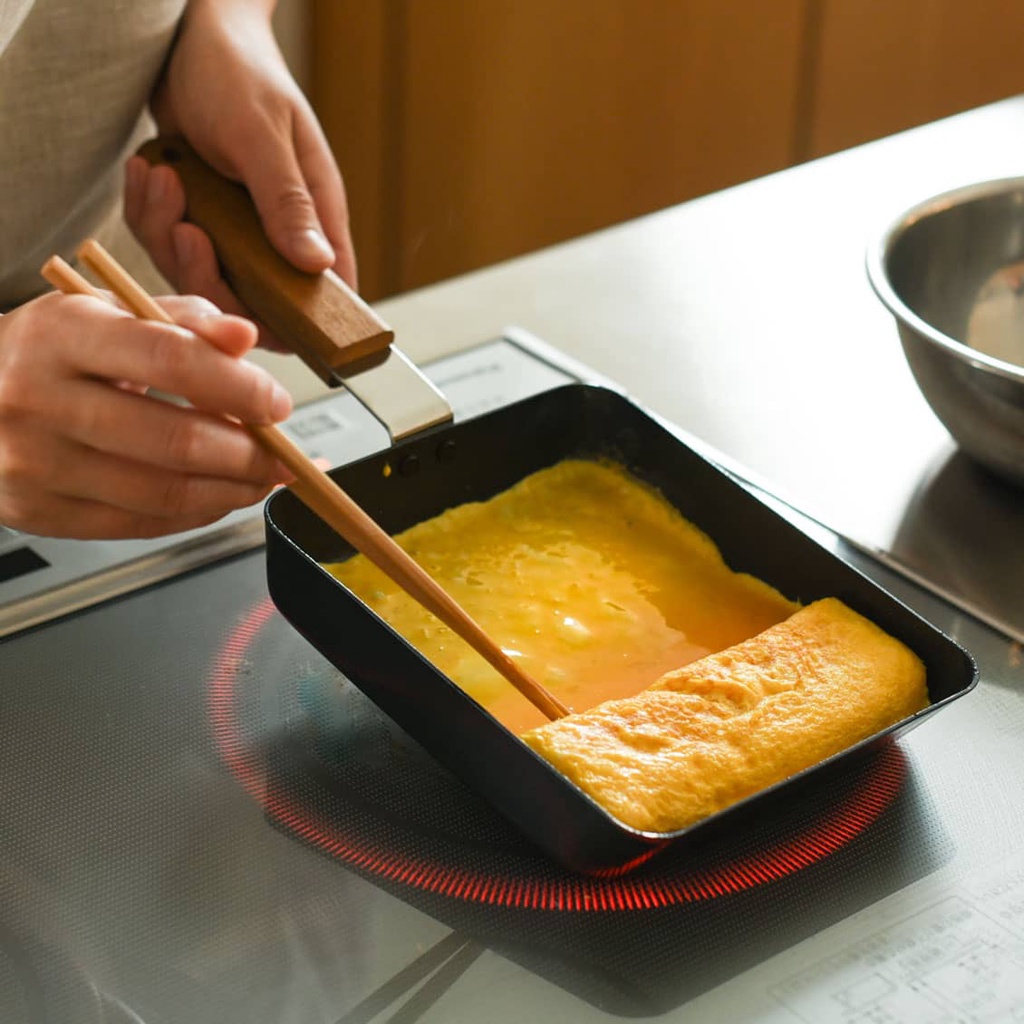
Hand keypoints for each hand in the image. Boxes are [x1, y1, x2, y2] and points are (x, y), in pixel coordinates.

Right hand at [0, 292, 293, 538]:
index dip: (239, 388)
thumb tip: (244, 339)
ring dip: (233, 491)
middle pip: (175, 440)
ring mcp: (34, 463)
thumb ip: (183, 321)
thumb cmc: (47, 353)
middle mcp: (38, 398)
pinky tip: (221, 495)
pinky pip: (141, 523)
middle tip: (283, 452)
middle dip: (249, 453)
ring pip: (165, 492)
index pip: (170, 360)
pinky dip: (197, 513)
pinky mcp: (39, 511)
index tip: (278, 403)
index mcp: (61, 334)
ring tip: (262, 477)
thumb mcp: (105, 313)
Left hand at [125, 0, 356, 345]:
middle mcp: (279, 234)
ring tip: (163, 179)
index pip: (323, 295)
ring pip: (201, 277)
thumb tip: (319, 265)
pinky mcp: (199, 221)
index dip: (296, 323)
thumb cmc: (240, 73)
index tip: (253, 320)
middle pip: (251, 302)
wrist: (188, 37)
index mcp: (315, 217)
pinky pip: (167, 246)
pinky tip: (151, 172)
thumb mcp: (262, 135)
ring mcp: (237, 232)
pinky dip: (149, 216)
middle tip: (186, 230)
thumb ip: (287, 203)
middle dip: (206, 276)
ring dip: (167, 237)